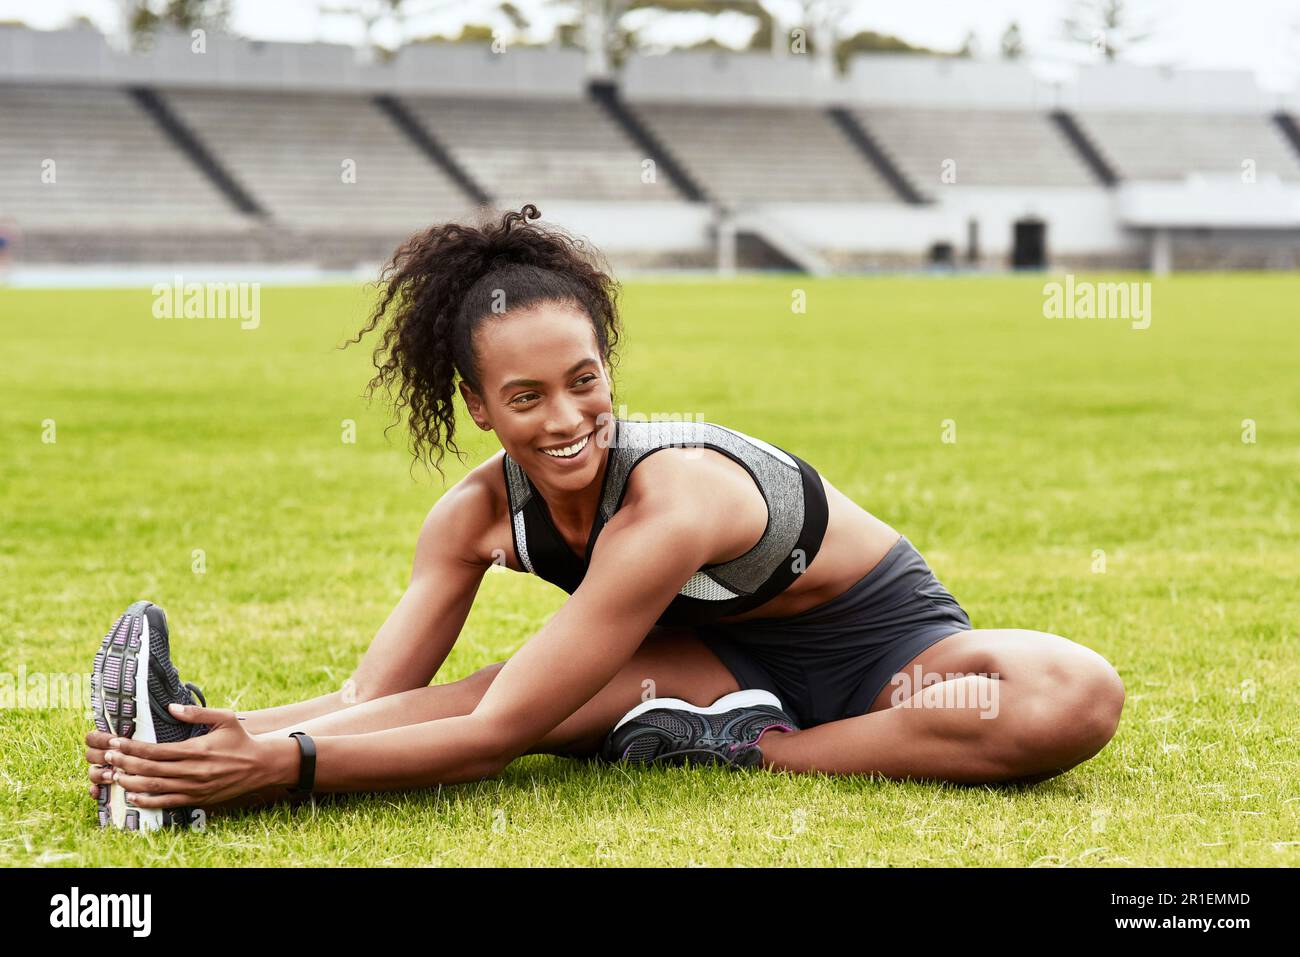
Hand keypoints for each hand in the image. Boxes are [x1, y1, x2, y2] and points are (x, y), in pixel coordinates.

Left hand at [87, 704, 279, 809]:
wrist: (260, 766)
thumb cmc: (241, 740)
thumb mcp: (224, 718)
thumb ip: (197, 712)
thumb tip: (171, 707)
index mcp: (197, 749)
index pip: (157, 750)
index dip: (133, 748)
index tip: (116, 743)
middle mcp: (193, 770)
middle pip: (151, 769)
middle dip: (125, 763)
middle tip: (107, 758)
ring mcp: (194, 787)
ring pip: (156, 787)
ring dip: (132, 782)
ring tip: (114, 776)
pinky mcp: (198, 799)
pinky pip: (168, 802)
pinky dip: (149, 801)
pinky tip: (134, 796)